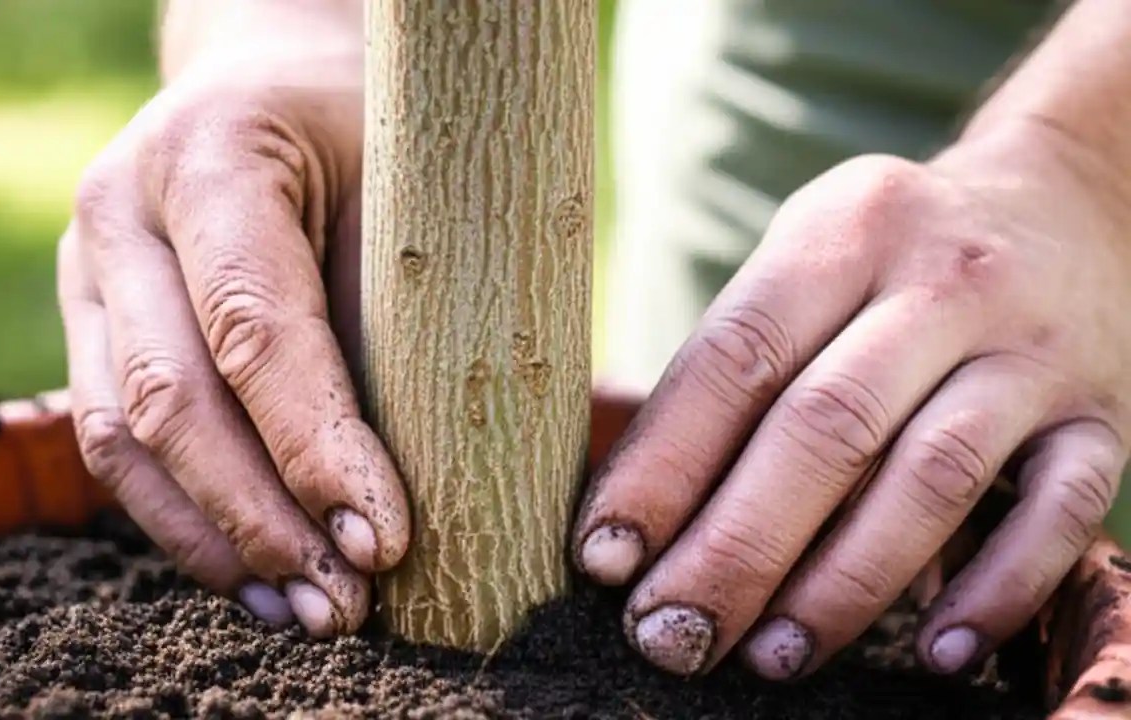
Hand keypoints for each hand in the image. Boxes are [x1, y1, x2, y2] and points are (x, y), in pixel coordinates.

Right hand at [56, 40, 407, 637]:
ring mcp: (88, 272)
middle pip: (173, 399)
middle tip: (346, 605)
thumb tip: (443, 479)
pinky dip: (184, 523)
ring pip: (124, 438)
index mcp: (208, 155)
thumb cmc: (367, 132)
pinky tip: (252, 580)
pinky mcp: (89, 326)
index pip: (255, 327)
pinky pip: (115, 443)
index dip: (317, 449)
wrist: (272, 81)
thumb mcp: (405, 185)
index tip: (386, 540)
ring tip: (304, 614)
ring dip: (217, 543)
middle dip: (264, 519)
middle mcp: (122, 214)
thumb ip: (402, 312)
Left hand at [573, 120, 1130, 678]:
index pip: (737, 357)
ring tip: (770, 657)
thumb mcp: (809, 256)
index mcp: (846, 230)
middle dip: (735, 548)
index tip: (606, 558)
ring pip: (930, 478)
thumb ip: (734, 361)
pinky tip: (936, 650)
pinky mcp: (1101, 416)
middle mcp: (944, 281)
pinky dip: (997, 588)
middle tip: (670, 633)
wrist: (1064, 204)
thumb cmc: (891, 257)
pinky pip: (1060, 514)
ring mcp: (1031, 350)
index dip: (663, 466)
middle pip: (825, 428)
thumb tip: (633, 506)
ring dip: (843, 584)